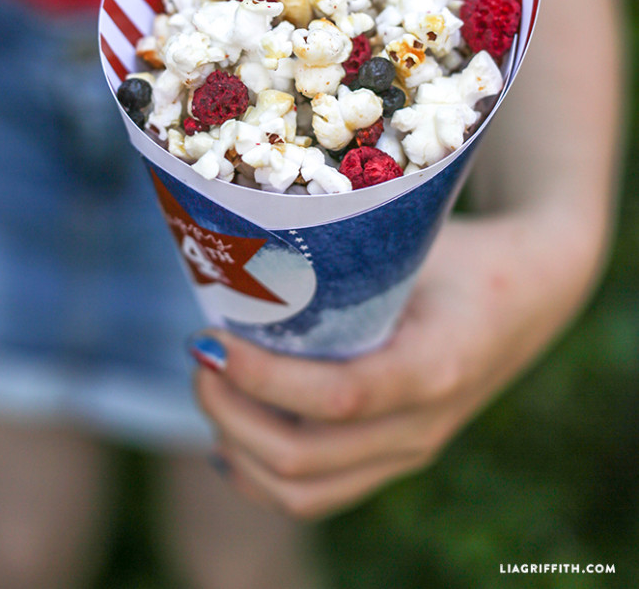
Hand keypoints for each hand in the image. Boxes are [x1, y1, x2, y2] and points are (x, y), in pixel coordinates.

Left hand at [191, 209, 601, 518]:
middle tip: (200, 351)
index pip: (338, 396)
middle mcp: (422, 426)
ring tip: (211, 385)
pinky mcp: (393, 457)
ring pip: (303, 491)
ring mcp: (408, 451)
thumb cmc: (464, 253)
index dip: (263, 375)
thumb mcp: (414, 242)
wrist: (532, 291)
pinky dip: (260, 474)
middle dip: (231, 412)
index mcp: (436, 366)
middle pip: (305, 458)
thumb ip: (344, 253)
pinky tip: (230, 435)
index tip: (211, 334)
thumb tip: (241, 239)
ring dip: (238, 447)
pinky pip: (317, 492)